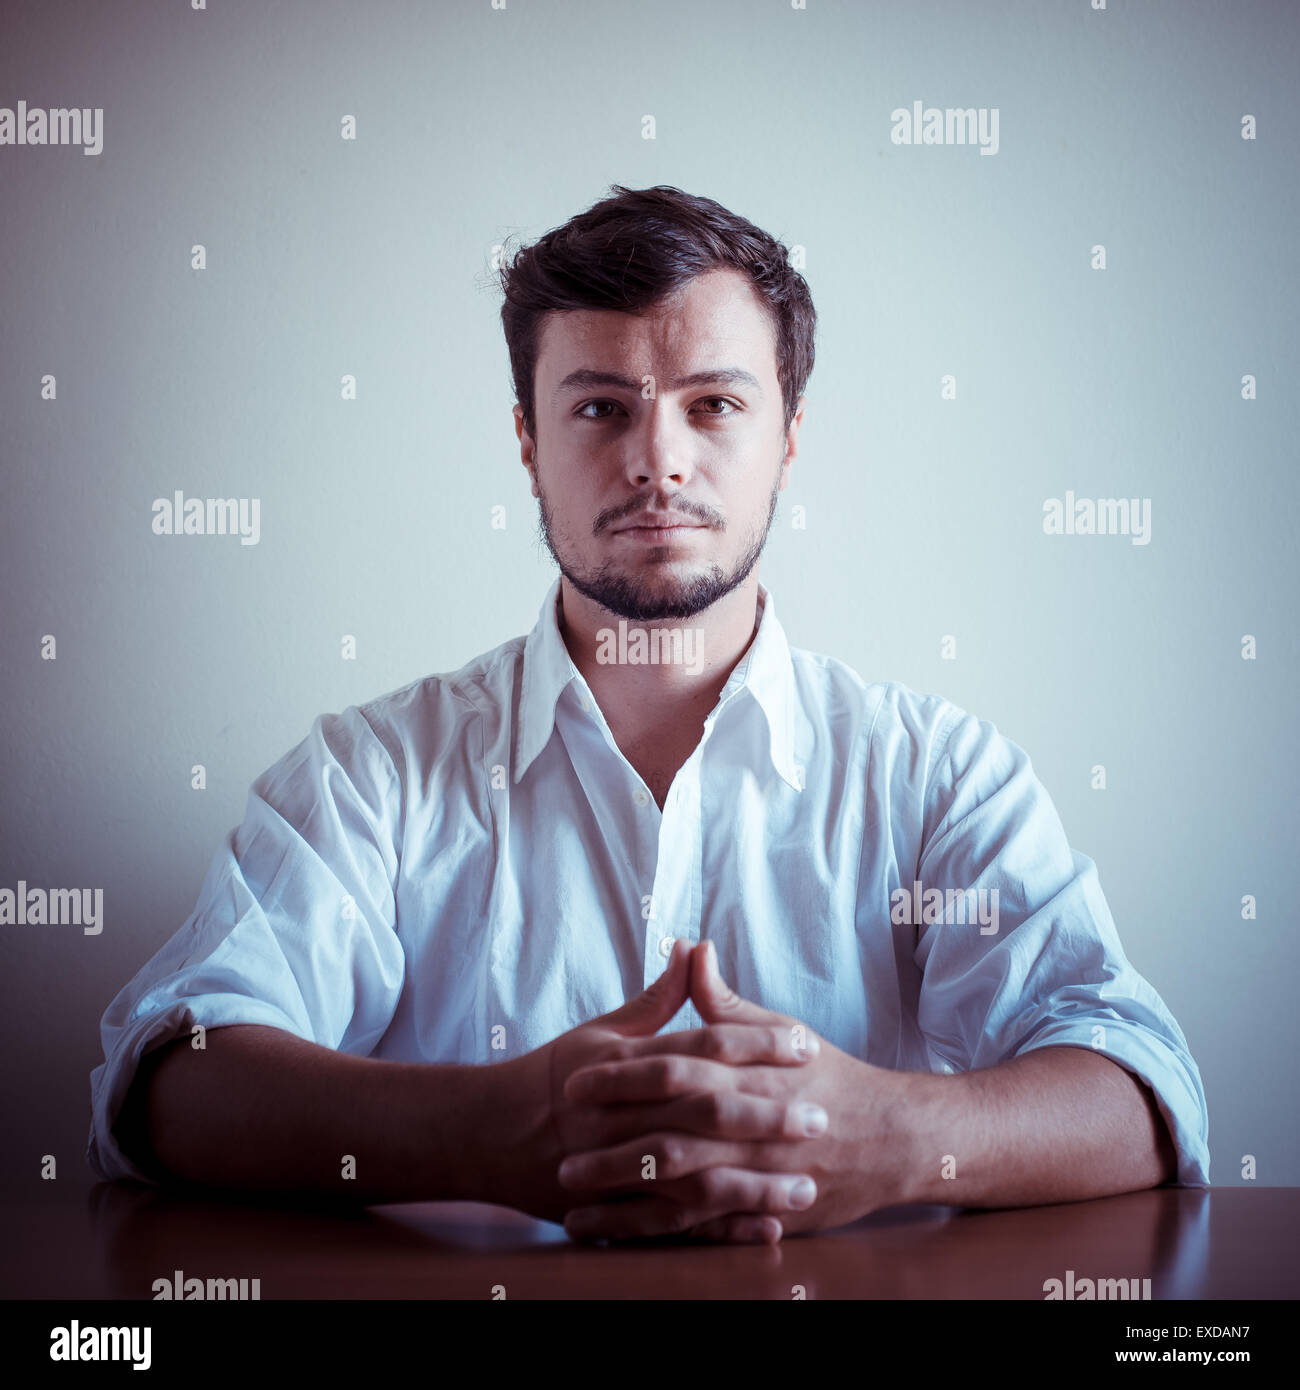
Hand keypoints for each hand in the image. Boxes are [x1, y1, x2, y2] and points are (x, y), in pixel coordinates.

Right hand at [487, 939, 820, 1242]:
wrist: (490, 1133)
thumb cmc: (555, 1075)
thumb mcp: (603, 1030)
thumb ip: (657, 997)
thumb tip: (695, 947)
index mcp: (626, 1061)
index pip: (701, 1044)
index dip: (755, 1044)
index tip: (805, 1045)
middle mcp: (622, 1112)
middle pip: (704, 1110)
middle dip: (765, 1115)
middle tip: (819, 1118)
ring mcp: (617, 1165)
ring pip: (694, 1176)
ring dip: (753, 1183)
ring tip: (806, 1187)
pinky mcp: (613, 1209)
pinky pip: (674, 1225)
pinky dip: (720, 1229)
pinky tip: (764, 1227)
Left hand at [557, 941, 917, 1241]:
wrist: (889, 1136)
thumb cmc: (824, 1074)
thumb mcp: (778, 1029)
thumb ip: (724, 1001)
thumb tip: (691, 948)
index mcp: (747, 1072)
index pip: (674, 1068)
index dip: (622, 1074)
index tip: (575, 1079)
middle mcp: (750, 1124)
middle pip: (671, 1132)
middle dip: (612, 1141)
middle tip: (561, 1146)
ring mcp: (757, 1173)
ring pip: (682, 1188)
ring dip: (624, 1193)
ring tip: (570, 1195)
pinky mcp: (763, 1212)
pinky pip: (700, 1229)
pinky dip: (654, 1233)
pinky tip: (611, 1233)